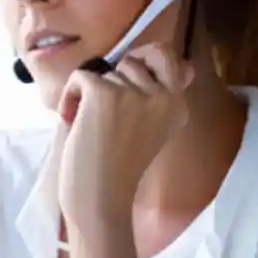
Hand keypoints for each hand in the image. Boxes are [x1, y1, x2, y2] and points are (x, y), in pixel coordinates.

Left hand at [55, 42, 194, 230]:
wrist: (99, 201)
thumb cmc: (118, 169)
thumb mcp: (152, 128)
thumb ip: (163, 95)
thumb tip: (186, 66)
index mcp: (178, 104)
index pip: (166, 55)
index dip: (141, 66)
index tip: (127, 94)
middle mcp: (164, 95)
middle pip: (129, 64)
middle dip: (112, 88)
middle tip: (108, 125)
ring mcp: (135, 93)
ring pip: (105, 72)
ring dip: (90, 97)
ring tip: (93, 129)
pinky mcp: (105, 94)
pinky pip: (81, 76)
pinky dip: (70, 98)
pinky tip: (76, 123)